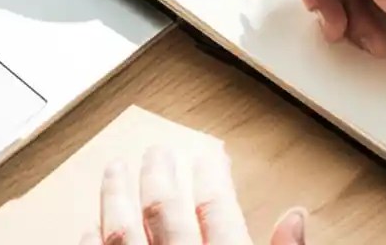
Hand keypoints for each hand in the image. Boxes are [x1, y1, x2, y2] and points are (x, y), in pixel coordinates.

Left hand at [82, 144, 306, 244]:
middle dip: (159, 174)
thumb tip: (296, 217)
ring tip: (115, 168)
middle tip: (158, 150)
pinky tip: (88, 226)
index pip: (217, 211)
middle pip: (163, 210)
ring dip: (116, 194)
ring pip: (120, 229)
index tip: (210, 156)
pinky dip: (90, 240)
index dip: (213, 178)